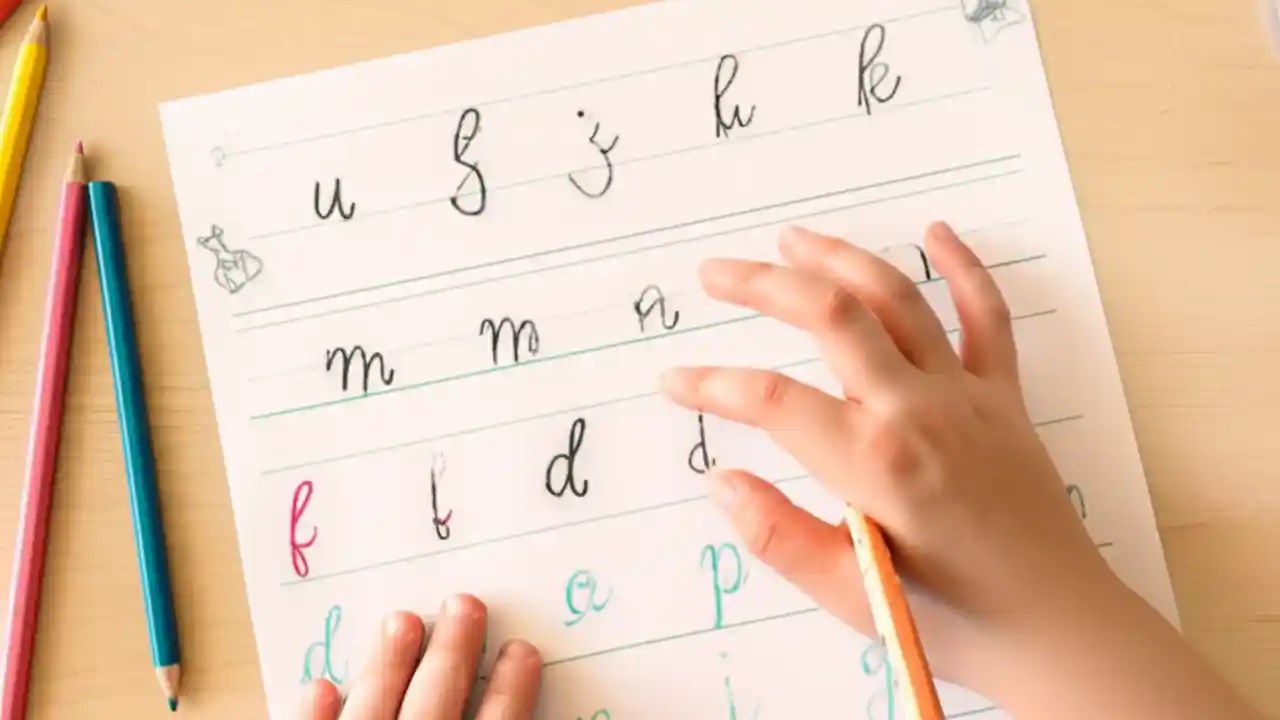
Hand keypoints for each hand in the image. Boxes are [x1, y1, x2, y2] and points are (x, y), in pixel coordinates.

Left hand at [297, 595, 541, 719]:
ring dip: (387, 663)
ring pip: (372, 708)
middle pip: (435, 702)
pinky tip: (319, 686)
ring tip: (400, 619)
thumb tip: (533, 709)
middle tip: (465, 605)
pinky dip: (313, 715)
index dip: (510, 690)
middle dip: (450, 652)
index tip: (521, 651)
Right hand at [659, 222, 1117, 692]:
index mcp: (875, 464)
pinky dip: (964, 267)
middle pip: (831, 315)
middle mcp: (918, 411)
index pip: (771, 401)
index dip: (711, 384)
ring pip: (897, 298)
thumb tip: (720, 480)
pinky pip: (987, 316)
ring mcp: (965, 396)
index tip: (674, 381)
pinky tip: (936, 231)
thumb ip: (777, 536)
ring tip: (790, 239)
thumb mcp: (850, 595)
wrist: (1057, 628)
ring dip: (839, 257)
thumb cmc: (953, 622)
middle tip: (714, 272)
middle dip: (763, 285)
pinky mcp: (1003, 398)